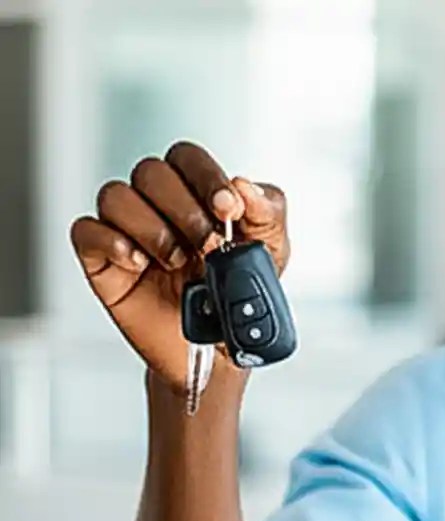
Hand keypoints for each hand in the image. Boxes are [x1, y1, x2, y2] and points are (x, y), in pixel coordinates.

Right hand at [70, 141, 289, 392]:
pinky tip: (139, 265)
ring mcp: (127, 230)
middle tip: (208, 245)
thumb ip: (268, 212)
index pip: (187, 157)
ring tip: (177, 262)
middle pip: (151, 171)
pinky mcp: (101, 260)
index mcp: (197, 194)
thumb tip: (243, 185)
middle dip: (184, 209)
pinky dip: (111, 242)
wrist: (219, 350)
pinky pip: (85, 230)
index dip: (205, 176)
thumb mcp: (270, 252)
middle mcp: (158, 206)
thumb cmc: (239, 293)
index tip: (227, 208)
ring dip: (152, 228)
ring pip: (115, 195)